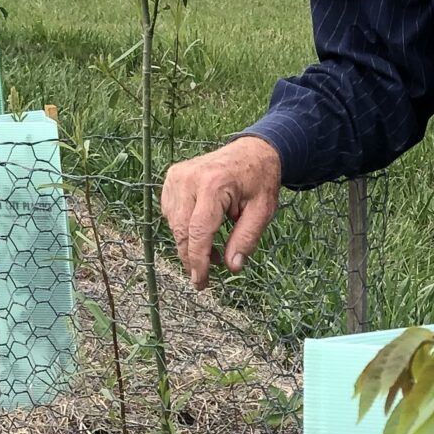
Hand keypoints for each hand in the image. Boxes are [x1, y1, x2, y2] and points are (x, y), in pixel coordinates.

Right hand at [160, 135, 282, 289]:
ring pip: (173, 224)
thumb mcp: (263, 212)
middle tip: (205, 277)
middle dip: (191, 257)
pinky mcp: (172, 177)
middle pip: (181, 230)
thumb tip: (233, 267)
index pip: (198, 231)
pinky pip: (170, 212)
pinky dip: (183, 228)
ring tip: (214, 252)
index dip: (198, 260)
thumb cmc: (260, 181)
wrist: (252, 151)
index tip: (201, 282)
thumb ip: (246, 239)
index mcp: (214, 185)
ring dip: (189, 244)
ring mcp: (177, 176)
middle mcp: (189, 178)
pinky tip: (202, 231)